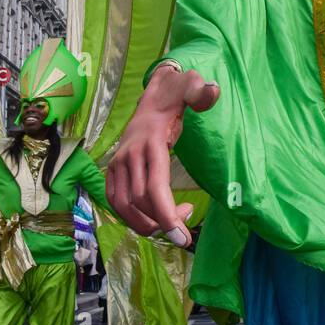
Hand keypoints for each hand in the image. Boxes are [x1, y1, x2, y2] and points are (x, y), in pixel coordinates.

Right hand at [107, 63, 219, 244]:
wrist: (152, 98)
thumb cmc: (175, 97)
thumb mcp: (191, 87)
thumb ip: (201, 91)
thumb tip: (211, 92)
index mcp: (150, 144)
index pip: (154, 189)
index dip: (167, 216)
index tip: (182, 237)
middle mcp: (129, 156)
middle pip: (141, 204)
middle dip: (164, 223)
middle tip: (186, 227)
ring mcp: (117, 165)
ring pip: (125, 208)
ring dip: (149, 224)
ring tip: (174, 221)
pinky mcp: (113, 172)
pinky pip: (116, 204)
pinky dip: (134, 218)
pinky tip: (156, 217)